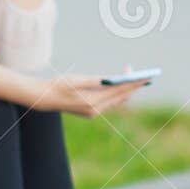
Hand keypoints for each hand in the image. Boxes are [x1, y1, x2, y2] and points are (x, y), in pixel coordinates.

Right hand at [32, 74, 146, 117]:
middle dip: (132, 87)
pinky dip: (117, 94)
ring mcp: (93, 112)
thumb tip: (111, 78)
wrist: (44, 98)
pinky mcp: (91, 111)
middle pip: (120, 98)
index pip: (118, 92)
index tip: (145, 77)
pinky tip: (121, 86)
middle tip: (142, 76)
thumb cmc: (58, 85)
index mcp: (92, 102)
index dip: (133, 84)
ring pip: (116, 102)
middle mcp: (95, 110)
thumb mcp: (76, 79)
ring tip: (135, 79)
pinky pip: (110, 103)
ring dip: (126, 91)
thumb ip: (94, 80)